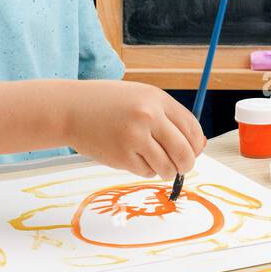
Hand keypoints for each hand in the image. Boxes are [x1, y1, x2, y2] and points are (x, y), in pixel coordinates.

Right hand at [64, 80, 206, 178]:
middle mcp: (148, 116)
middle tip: (181, 167)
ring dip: (167, 171)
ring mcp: (134, 137)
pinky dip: (145, 170)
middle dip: (186, 164)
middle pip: (184, 152)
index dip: (196, 145)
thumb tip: (200, 146)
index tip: (192, 151)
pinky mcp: (122, 157)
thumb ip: (170, 118)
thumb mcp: (142, 99)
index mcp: (157, 99)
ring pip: (167, 167)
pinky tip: (133, 158)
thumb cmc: (108, 104)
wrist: (70, 108)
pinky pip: (146, 172)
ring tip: (156, 164)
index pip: (192, 129)